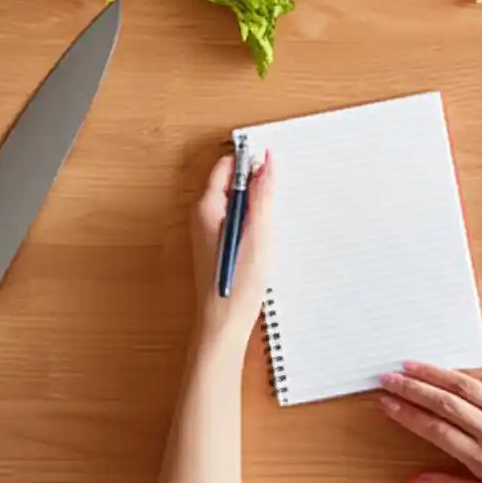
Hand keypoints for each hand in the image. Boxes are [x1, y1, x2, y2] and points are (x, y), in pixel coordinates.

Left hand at [190, 152, 275, 349]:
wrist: (224, 322)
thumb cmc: (238, 283)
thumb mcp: (258, 231)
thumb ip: (262, 193)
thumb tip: (266, 160)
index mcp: (207, 207)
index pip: (227, 165)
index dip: (251, 162)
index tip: (274, 167)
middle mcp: (204, 216)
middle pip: (232, 182)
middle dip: (257, 183)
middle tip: (277, 198)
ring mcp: (210, 231)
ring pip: (237, 202)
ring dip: (257, 205)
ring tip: (272, 223)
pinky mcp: (218, 245)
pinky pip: (237, 220)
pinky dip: (253, 222)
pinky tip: (265, 238)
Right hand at [379, 362, 481, 482]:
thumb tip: (416, 480)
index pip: (434, 428)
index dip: (407, 413)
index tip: (388, 401)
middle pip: (444, 402)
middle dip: (412, 387)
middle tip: (389, 377)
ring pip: (466, 385)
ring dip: (435, 373)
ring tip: (413, 366)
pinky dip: (469, 374)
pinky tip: (452, 371)